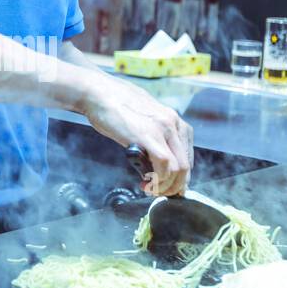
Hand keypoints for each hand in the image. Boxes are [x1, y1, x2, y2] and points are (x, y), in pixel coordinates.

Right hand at [81, 75, 191, 196]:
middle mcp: (173, 124)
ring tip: (151, 190)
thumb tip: (154, 160)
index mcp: (175, 121)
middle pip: (186, 165)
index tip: (170, 187)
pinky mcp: (149, 136)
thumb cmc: (116, 105)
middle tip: (161, 194)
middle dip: (175, 186)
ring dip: (166, 186)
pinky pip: (164, 165)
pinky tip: (146, 184)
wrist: (99, 93)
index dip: (180, 178)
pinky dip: (158, 180)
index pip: (187, 157)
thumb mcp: (144, 119)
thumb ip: (154, 136)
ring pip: (179, 168)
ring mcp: (163, 129)